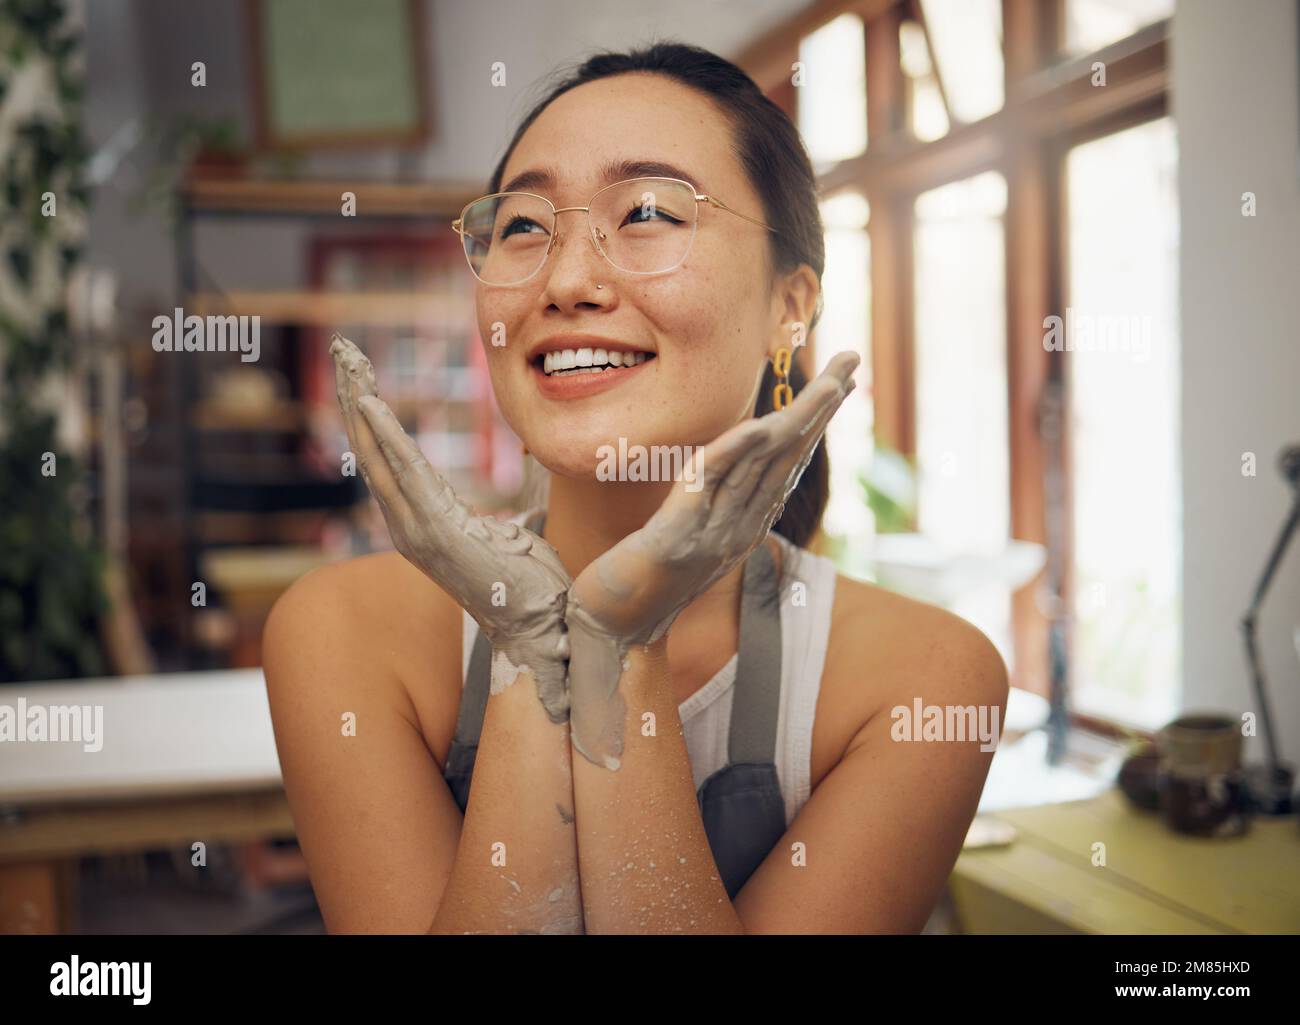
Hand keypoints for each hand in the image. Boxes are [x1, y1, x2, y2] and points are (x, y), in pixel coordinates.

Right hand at [330, 332, 572, 720]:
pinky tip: (367, 403)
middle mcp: (409, 523)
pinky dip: (383, 436)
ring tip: (348, 361)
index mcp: (425, 519)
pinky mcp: (434, 532)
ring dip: (360, 403)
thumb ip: (520, 514)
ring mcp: (416, 529)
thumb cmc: (532, 588)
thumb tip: (537, 499)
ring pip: (377, 455)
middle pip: (370, 449)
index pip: (388, 456)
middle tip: (343, 348)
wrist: (541, 628)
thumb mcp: (520, 536)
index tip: (360, 372)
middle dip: (354, 396)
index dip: (370, 414)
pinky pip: (403, 474)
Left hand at [566, 350, 860, 646]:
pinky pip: (709, 487)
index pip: (788, 461)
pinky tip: (757, 426)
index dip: (817, 419)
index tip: (844, 378)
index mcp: (745, 523)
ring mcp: (712, 534)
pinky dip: (733, 453)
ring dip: (796, 420)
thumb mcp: (689, 532)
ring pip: (761, 467)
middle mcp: (739, 527)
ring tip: (825, 383)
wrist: (612, 629)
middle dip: (822, 407)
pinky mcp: (676, 539)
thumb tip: (739, 458)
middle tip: (853, 361)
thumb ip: (716, 498)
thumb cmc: (644, 577)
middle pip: (787, 456)